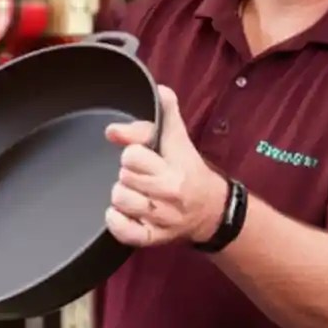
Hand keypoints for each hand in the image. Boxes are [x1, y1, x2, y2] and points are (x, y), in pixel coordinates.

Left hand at [104, 85, 227, 246]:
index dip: (133, 153)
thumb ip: (163, 114)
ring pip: (120, 200)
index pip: (132, 155)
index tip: (143, 156)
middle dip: (129, 173)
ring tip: (136, 193)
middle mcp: (168, 194)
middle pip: (124, 177)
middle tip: (142, 176)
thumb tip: (156, 89)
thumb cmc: (189, 170)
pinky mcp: (152, 238)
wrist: (211, 210)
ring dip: (123, 195)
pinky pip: (122, 230)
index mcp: (174, 167)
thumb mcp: (178, 139)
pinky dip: (116, 221)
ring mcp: (160, 218)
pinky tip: (122, 212)